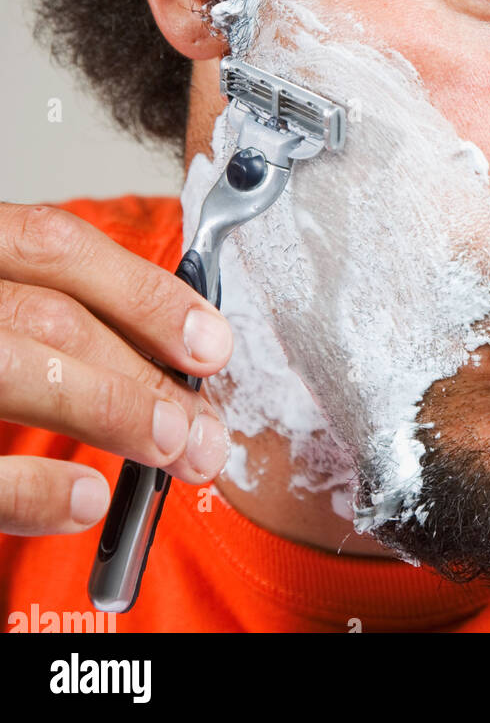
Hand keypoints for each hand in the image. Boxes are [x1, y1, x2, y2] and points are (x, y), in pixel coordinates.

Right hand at [0, 203, 232, 534]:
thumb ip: (55, 306)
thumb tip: (177, 343)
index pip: (58, 248)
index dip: (147, 295)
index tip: (215, 343)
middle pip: (53, 318)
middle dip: (146, 373)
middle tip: (208, 427)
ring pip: (19, 369)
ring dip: (114, 414)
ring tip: (177, 449)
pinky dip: (34, 487)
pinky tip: (88, 498)